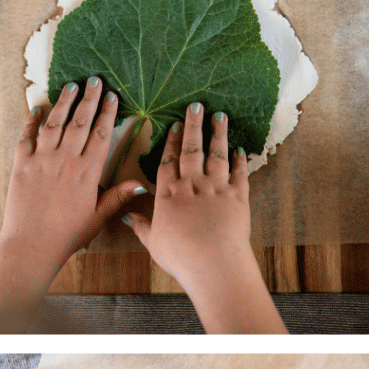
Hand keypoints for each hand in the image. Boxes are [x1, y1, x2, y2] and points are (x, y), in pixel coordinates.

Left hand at [0, 78, 146, 283]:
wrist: (32, 244)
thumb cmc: (68, 234)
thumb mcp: (98, 217)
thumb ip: (117, 197)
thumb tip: (140, 183)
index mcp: (87, 172)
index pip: (101, 135)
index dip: (108, 114)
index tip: (112, 97)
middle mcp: (65, 160)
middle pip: (79, 122)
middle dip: (89, 99)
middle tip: (95, 80)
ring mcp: (41, 159)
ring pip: (54, 123)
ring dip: (64, 102)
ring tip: (71, 86)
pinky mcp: (21, 164)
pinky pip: (27, 136)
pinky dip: (32, 121)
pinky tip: (37, 109)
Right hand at [126, 104, 253, 287]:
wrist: (213, 263)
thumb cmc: (181, 257)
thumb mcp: (154, 243)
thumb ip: (142, 227)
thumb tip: (128, 217)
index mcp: (168, 195)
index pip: (167, 162)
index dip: (171, 143)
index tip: (174, 126)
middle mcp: (192, 186)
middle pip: (191, 150)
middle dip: (193, 125)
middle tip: (196, 105)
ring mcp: (216, 189)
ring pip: (216, 155)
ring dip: (218, 134)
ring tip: (220, 115)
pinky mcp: (238, 198)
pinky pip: (239, 174)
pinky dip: (240, 161)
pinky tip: (239, 149)